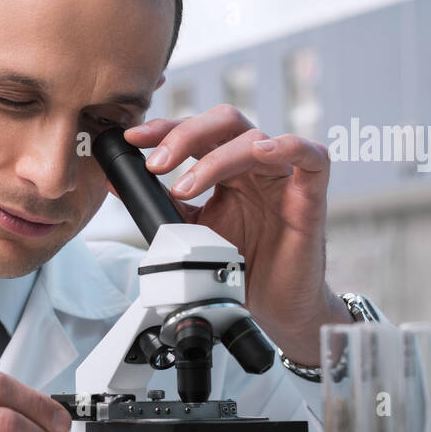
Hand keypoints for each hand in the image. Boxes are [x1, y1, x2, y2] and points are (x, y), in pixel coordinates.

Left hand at [121, 104, 350, 366]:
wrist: (272, 309)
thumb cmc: (239, 269)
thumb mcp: (191, 232)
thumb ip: (162, 204)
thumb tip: (119, 181)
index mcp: (226, 168)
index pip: (196, 132)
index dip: (165, 129)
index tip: (131, 138)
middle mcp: (254, 165)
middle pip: (223, 122)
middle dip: (184, 135)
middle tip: (155, 164)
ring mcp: (283, 176)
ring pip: (254, 138)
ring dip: (214, 159)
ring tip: (185, 187)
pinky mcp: (311, 194)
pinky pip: (311, 155)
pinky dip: (288, 145)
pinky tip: (262, 152)